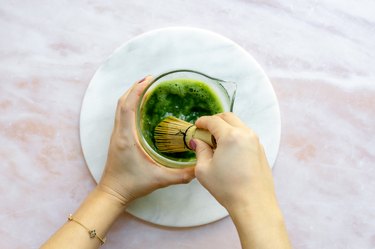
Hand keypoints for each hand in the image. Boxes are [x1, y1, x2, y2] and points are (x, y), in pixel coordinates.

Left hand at [98, 76, 194, 204]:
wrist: (112, 193)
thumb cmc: (131, 185)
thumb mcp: (159, 180)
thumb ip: (181, 175)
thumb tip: (199, 167)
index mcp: (126, 138)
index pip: (127, 107)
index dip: (137, 90)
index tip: (149, 79)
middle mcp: (119, 133)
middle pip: (122, 102)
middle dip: (135, 88)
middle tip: (151, 80)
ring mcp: (116, 135)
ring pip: (120, 108)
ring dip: (131, 95)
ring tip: (147, 89)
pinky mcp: (118, 138)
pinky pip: (122, 115)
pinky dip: (130, 105)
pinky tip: (142, 107)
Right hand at [193, 112, 276, 211]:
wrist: (253, 203)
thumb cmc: (227, 188)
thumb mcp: (204, 169)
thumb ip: (200, 150)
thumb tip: (198, 141)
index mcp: (231, 136)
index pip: (213, 121)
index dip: (202, 122)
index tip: (197, 125)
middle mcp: (246, 134)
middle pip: (228, 117)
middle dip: (215, 121)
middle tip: (205, 130)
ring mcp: (256, 142)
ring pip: (239, 125)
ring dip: (227, 128)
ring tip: (216, 142)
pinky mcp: (261, 151)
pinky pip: (246, 136)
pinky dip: (236, 136)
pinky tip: (229, 150)